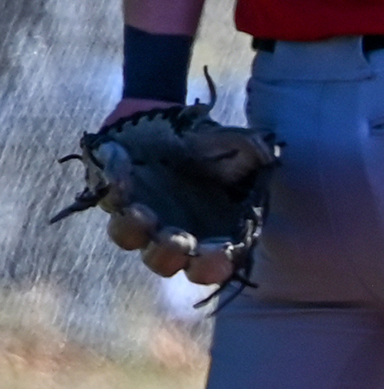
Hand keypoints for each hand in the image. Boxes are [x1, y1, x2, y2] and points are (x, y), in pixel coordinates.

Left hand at [92, 97, 245, 284]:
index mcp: (210, 232)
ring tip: (138, 210)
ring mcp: (142, 218)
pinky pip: (110, 198)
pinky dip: (115, 185)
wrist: (170, 123)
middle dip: (168, 253)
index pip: (214, 263)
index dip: (213, 265)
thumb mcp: (238, 147)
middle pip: (165, 261)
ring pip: (130, 236)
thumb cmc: (211, 145)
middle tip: (174, 238)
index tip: (217, 253)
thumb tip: (268, 154)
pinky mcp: (116, 196)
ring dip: (133, 228)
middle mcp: (173, 233)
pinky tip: (122, 167)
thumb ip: (252, 154)